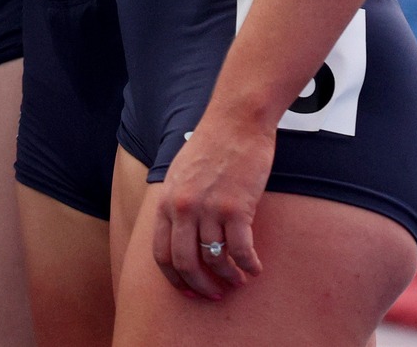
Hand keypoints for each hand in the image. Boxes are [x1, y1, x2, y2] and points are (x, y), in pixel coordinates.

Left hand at [149, 113, 272, 299]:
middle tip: (214, 294)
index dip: (174, 278)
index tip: (188, 290)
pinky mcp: (236, 208)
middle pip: (185, 263)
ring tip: (238, 280)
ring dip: (228, 277)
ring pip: (214, 260)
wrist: (236, 122)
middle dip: (199, 286)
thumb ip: (176, 202)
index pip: (161, 254)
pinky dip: (248, 266)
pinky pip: (240, 251)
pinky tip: (255, 268)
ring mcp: (209, 208)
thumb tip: (178, 233)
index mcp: (167, 201)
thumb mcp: (179, 173)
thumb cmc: (211, 146)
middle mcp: (183, 208)